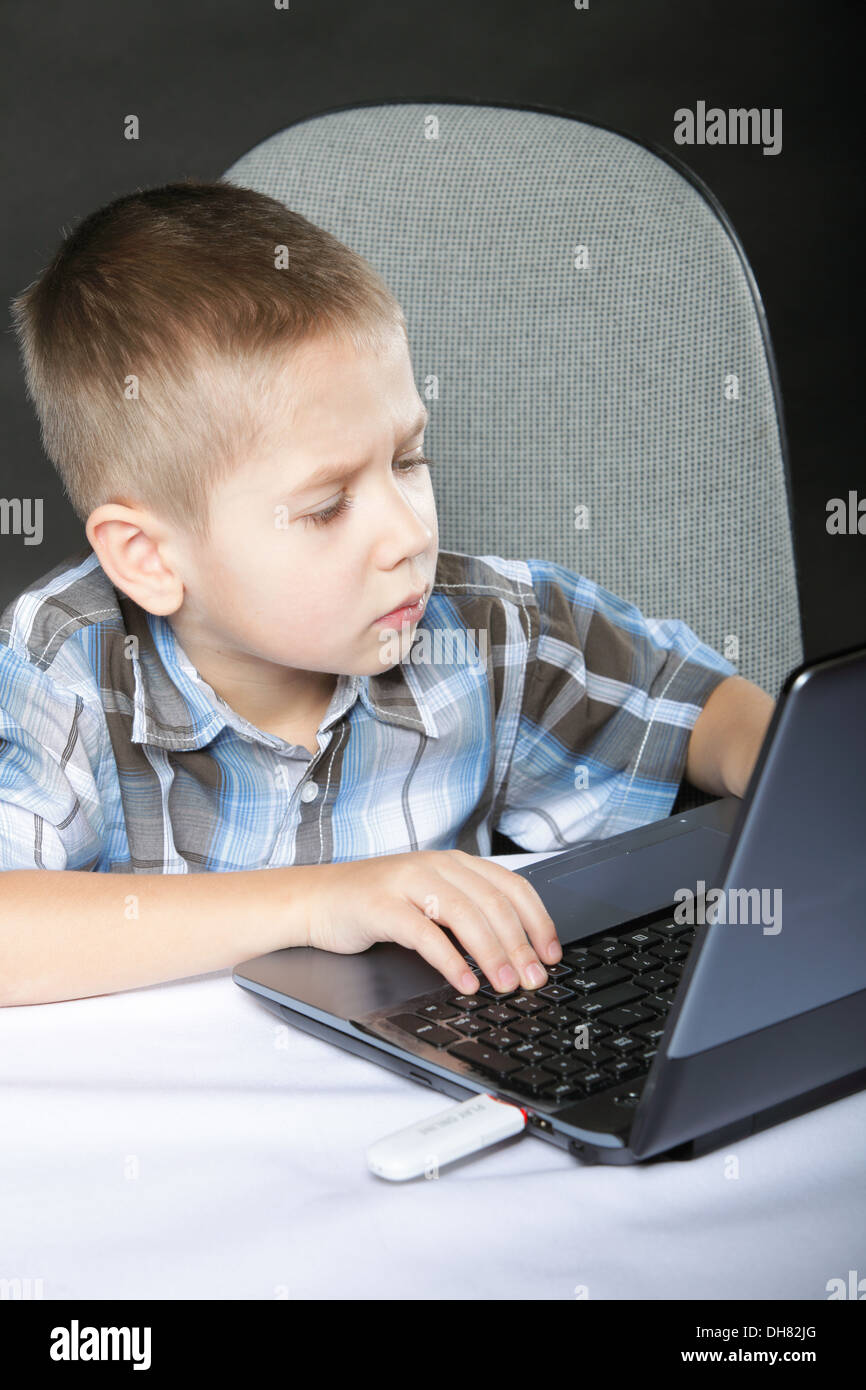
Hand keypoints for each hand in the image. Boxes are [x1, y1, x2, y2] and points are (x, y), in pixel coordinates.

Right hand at [294, 849, 562, 994]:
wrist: (317, 899)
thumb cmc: (377, 905)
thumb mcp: (430, 900)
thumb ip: (468, 913)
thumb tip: (517, 952)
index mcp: (455, 863)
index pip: (512, 887)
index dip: (538, 921)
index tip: (552, 955)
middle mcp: (436, 866)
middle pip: (493, 904)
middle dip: (520, 946)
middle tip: (534, 980)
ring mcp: (407, 882)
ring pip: (465, 915)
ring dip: (493, 954)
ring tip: (507, 985)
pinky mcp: (382, 905)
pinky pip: (425, 934)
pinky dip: (450, 961)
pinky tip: (465, 983)